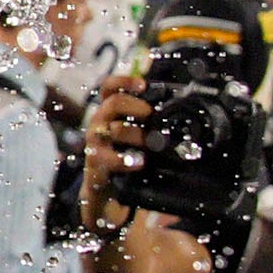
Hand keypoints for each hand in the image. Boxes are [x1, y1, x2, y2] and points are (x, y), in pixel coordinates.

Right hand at [80, 81, 151, 224]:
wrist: (105, 190)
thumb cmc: (125, 158)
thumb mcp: (134, 136)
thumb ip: (147, 123)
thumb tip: (177, 110)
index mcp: (109, 114)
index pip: (110, 88)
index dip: (124, 81)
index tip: (143, 85)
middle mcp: (99, 124)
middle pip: (113, 102)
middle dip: (135, 106)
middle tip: (149, 115)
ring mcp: (96, 143)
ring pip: (113, 128)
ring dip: (135, 134)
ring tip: (149, 143)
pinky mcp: (96, 163)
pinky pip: (108, 158)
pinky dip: (126, 160)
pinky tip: (140, 162)